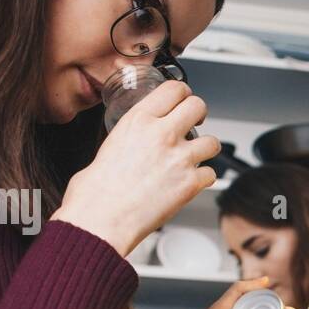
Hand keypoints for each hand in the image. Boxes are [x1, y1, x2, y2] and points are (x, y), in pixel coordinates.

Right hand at [51, 80, 220, 256]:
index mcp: (139, 120)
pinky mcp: (190, 184)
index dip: (183, 94)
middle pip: (198, 106)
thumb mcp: (108, 146)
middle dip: (198, 114)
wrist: (101, 220)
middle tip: (194, 123)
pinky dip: (203, 178)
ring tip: (194, 156)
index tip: (183, 100)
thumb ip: (129, 137)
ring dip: (205, 148)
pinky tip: (191, 181)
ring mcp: (179, 158)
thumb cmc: (95, 191)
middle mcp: (162, 134)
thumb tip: (131, 144)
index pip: (174, 89)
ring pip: (212, 141)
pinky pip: (211, 174)